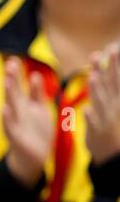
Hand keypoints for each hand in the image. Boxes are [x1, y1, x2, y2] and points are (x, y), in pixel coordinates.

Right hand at [2, 58, 55, 188]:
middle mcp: (16, 111)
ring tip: (6, 81)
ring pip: (10, 106)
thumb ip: (36, 94)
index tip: (14, 59)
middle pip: (13, 92)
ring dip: (8, 94)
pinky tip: (4, 108)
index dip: (16, 74)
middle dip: (12, 79)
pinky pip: (9, 126)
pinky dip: (6, 118)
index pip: (18, 86)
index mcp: (23, 104)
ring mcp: (14, 122)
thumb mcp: (39, 110)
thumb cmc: (36, 131)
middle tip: (9, 64)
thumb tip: (36, 74)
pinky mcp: (15, 136)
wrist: (34, 157)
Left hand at [85, 43, 119, 165]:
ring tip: (93, 76)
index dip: (114, 64)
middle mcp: (113, 106)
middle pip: (110, 86)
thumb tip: (101, 69)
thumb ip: (108, 87)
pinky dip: (90, 117)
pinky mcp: (97, 132)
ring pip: (101, 102)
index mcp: (116, 99)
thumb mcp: (112, 105)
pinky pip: (92, 124)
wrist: (111, 154)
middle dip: (108, 70)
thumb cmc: (110, 126)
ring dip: (97, 90)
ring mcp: (105, 119)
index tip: (113, 47)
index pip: (116, 78)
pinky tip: (85, 110)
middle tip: (104, 53)